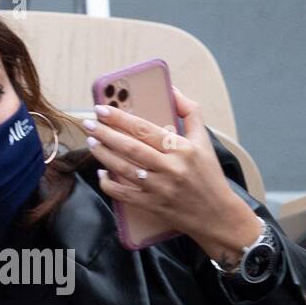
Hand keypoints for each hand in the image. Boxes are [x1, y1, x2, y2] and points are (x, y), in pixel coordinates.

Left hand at [84, 86, 263, 263]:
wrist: (217, 215)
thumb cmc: (209, 175)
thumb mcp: (204, 140)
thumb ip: (190, 111)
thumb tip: (172, 89)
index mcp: (182, 149)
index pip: (145, 129)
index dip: (121, 118)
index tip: (102, 109)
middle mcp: (170, 168)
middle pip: (130, 147)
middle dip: (105, 134)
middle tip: (88, 123)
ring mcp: (159, 189)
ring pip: (124, 169)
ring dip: (103, 154)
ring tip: (91, 142)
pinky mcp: (152, 206)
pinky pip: (123, 194)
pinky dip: (109, 183)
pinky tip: (101, 172)